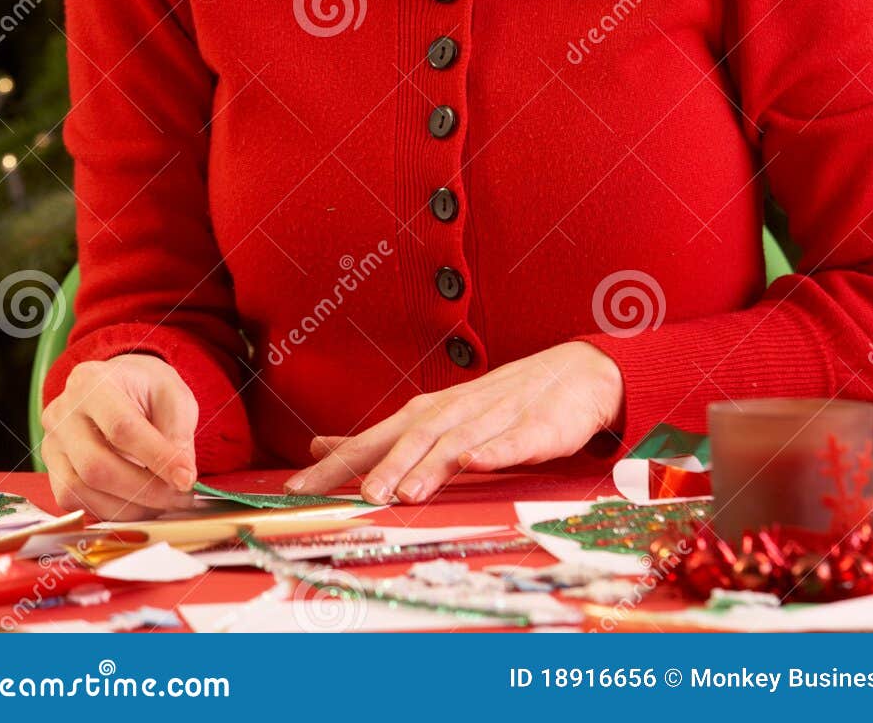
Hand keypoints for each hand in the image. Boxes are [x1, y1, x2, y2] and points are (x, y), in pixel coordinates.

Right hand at [41, 353, 200, 522]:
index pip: (122, 427)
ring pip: (82, 490)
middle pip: (96, 465)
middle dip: (143, 489)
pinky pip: (73, 501)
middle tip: (178, 498)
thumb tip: (182, 478)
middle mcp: (63, 413)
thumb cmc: (146, 389)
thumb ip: (178, 433)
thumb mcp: (173, 395)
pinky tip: (137, 504)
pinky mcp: (52, 470)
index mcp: (91, 381)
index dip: (156, 457)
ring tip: (163, 503)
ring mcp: (51, 444)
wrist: (118, 385)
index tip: (186, 479)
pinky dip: (109, 510)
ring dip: (128, 506)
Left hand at [284, 342, 623, 503]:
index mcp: (427, 413)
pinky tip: (480, 461)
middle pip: (413, 438)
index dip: (337, 462)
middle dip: (384, 466)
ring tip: (408, 492)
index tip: (298, 486)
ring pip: (459, 442)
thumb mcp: (435, 416)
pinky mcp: (537, 427)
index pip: (374, 438)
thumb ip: (382, 438)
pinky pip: (514, 440)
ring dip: (432, 465)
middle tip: (359, 496)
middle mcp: (455, 412)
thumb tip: (323, 447)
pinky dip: (496, 450)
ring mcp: (496, 418)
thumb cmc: (498, 403)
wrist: (574, 375)